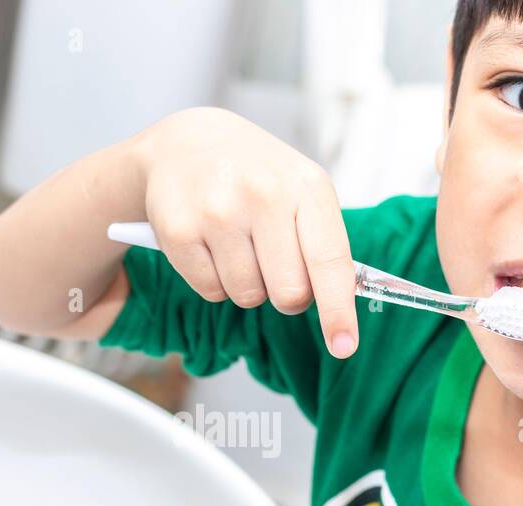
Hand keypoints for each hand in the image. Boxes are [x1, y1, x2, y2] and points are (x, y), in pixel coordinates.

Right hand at [133, 107, 358, 357]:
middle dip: (286, 295)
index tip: (343, 346)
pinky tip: (210, 245)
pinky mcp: (179, 231)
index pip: (330, 262)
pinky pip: (210, 291)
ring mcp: (218, 211)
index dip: (338, 311)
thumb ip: (325, 246)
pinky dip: (214, 280)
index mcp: (307, 186)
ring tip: (237, 243)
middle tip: (274, 265)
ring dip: (247, 284)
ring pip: (247, 296)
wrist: (188, 143)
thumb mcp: (301, 191)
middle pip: (289, 294)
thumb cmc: (256, 177)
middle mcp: (264, 194)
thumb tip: (341, 310)